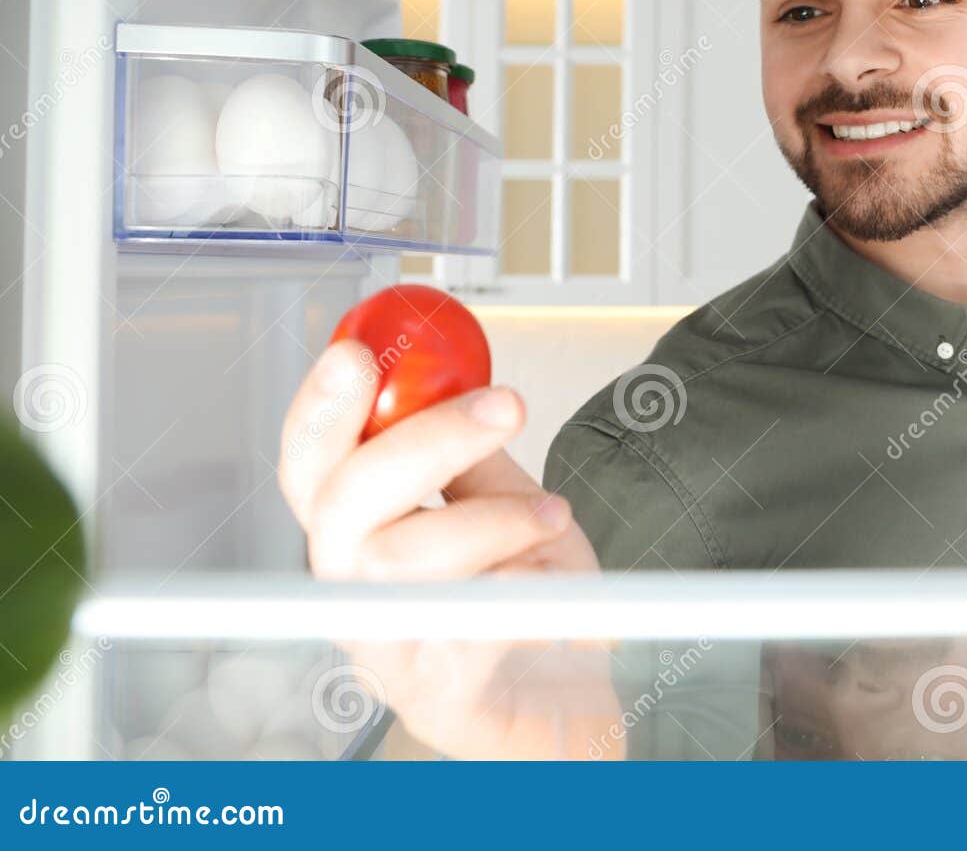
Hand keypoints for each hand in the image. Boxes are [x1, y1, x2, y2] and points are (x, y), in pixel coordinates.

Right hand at [277, 338, 618, 756]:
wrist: (569, 697)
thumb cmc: (527, 601)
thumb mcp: (504, 504)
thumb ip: (470, 453)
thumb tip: (456, 374)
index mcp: (358, 532)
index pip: (308, 462)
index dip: (319, 408)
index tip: (359, 356)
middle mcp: (352, 587)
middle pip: (346, 500)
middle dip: (428, 440)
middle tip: (505, 405)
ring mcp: (386, 643)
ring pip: (408, 559)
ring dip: (495, 521)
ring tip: (554, 516)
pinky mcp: (438, 692)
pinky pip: (474, 621)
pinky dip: (527, 591)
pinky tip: (555, 590)